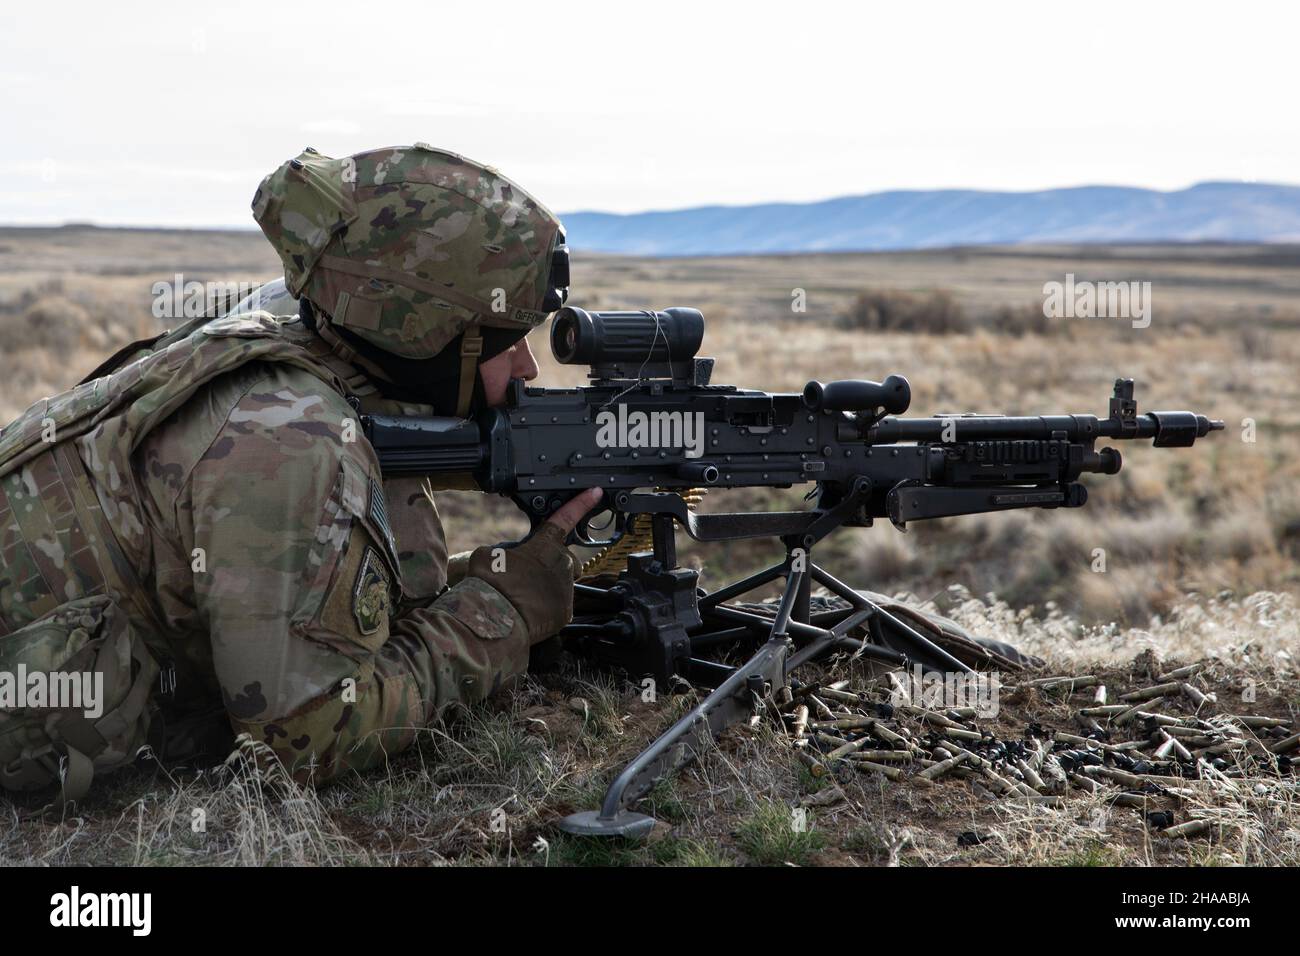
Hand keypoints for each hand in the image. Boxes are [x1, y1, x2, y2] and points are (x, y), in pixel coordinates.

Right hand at [466, 488, 601, 643]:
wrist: (494, 619)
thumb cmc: (489, 583)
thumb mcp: (489, 554)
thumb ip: (506, 550)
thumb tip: (505, 557)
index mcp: (544, 543)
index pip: (566, 517)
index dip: (581, 504)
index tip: (595, 493)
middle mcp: (561, 563)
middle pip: (565, 558)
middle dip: (552, 562)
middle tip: (529, 574)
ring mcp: (566, 588)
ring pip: (563, 582)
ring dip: (549, 585)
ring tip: (525, 596)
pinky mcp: (565, 612)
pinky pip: (560, 605)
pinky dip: (548, 608)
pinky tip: (530, 611)